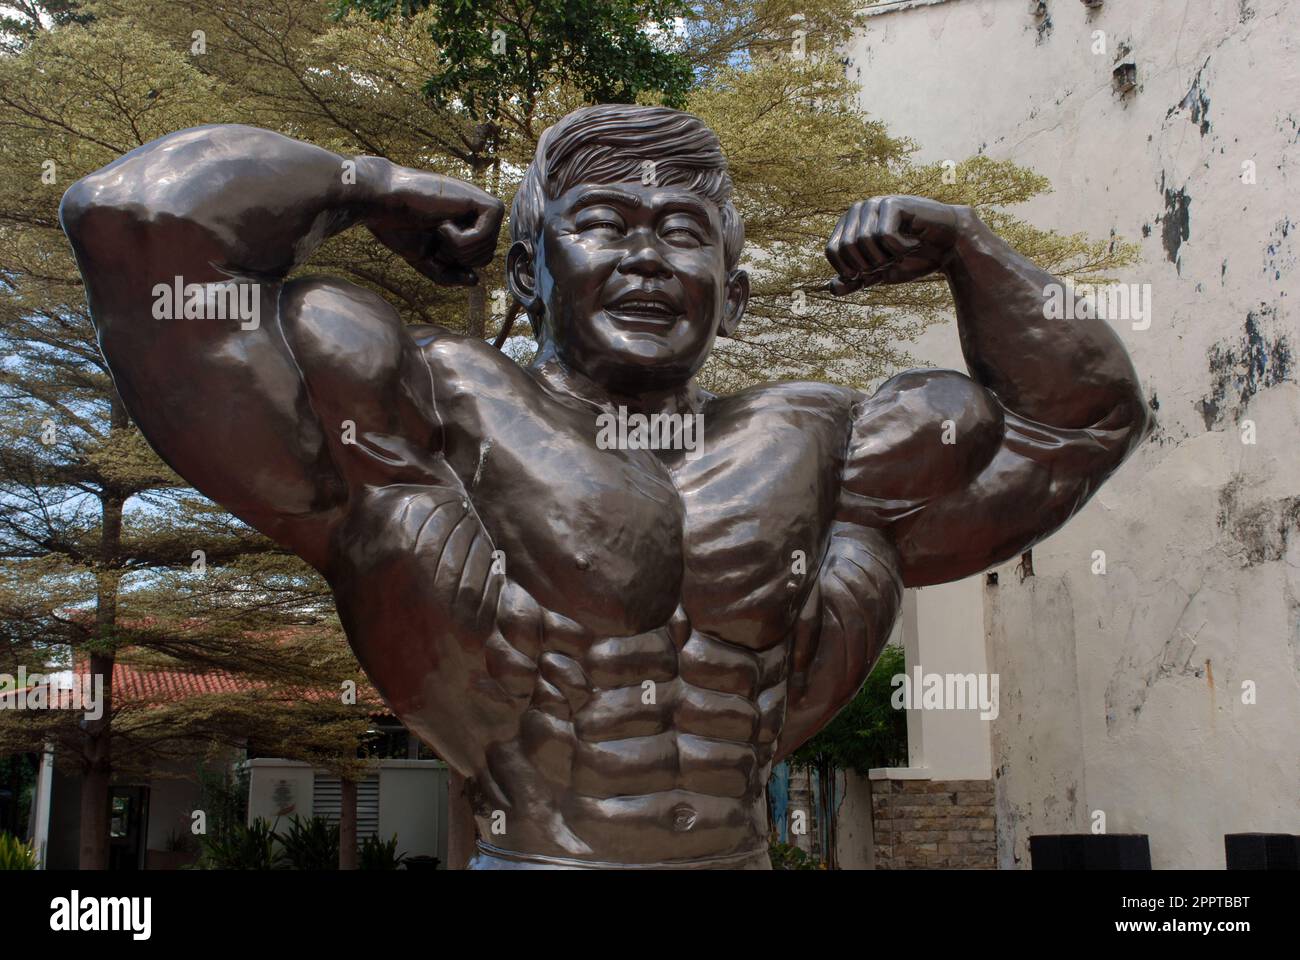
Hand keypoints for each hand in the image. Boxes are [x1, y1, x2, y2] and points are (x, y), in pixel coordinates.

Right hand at [362, 161, 504, 285]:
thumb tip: (476, 281)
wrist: (385, 204)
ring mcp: (482, 207)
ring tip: (439, 227)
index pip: (480, 260)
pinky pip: (485, 237)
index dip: (455, 262)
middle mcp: (479, 216)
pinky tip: (444, 222)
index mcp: (469, 226)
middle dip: (457, 258)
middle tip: (436, 236)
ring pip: (487, 250)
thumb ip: (451, 274)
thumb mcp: (428, 260)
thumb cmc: (401, 228)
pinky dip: (460, 240)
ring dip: (456, 249)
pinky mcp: (483, 202)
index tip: (434, 245)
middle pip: (486, 257)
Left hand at [824, 196, 965, 294]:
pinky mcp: (893, 203)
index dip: (851, 269)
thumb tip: (831, 288)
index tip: (874, 271)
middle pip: (846, 248)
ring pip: (864, 242)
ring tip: (902, 253)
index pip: (832, 251)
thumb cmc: (912, 258)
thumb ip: (855, 281)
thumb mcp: (879, 274)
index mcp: (849, 224)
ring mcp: (875, 203)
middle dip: (870, 265)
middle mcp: (858, 210)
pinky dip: (899, 248)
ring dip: (886, 257)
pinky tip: (913, 242)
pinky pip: (885, 235)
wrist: (947, 246)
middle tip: (891, 262)